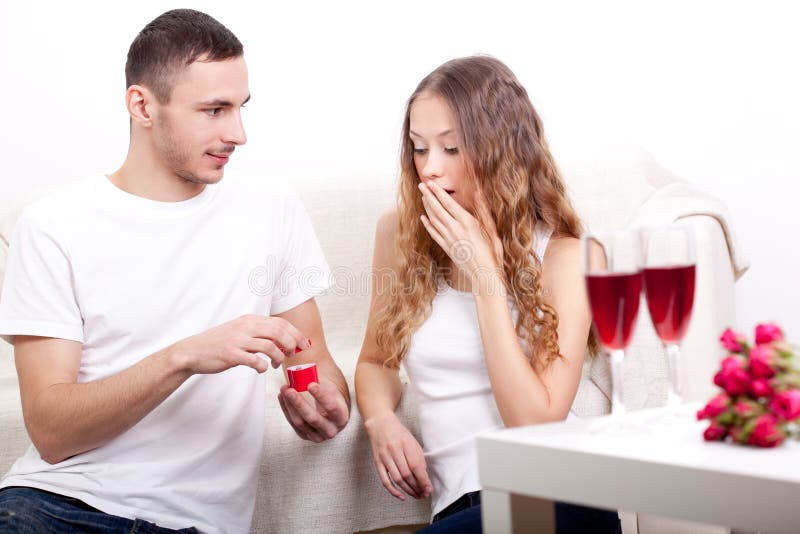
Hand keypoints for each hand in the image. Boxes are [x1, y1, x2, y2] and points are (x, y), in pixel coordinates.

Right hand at [173, 315, 307, 374]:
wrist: (192, 351)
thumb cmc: (219, 343)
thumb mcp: (240, 331)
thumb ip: (258, 333)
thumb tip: (282, 340)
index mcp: (249, 320)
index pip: (279, 323)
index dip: (295, 333)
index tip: (303, 344)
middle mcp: (245, 327)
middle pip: (278, 331)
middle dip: (291, 344)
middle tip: (293, 355)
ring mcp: (238, 340)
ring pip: (270, 346)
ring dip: (278, 357)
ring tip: (275, 364)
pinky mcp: (231, 354)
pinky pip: (255, 360)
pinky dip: (262, 366)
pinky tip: (261, 368)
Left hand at [278, 381, 348, 441]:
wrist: (331, 415)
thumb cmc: (331, 399)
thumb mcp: (332, 391)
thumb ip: (322, 386)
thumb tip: (306, 376)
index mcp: (341, 418)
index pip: (331, 407)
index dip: (321, 396)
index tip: (310, 385)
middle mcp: (331, 430)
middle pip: (313, 418)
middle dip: (299, 403)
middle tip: (290, 390)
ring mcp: (318, 436)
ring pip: (300, 422)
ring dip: (289, 405)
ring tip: (284, 389)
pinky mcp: (305, 436)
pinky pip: (292, 423)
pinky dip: (286, 409)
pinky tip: (282, 397)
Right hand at [364, 412, 431, 500]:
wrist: (380, 423)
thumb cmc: (398, 433)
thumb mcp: (412, 441)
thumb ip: (418, 457)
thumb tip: (424, 477)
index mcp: (405, 443)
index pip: (415, 465)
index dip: (423, 479)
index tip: (429, 489)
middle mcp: (394, 449)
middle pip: (406, 474)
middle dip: (417, 487)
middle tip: (423, 494)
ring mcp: (384, 456)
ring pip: (397, 479)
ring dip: (408, 490)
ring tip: (416, 495)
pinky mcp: (377, 462)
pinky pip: (385, 480)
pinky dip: (393, 491)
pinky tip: (401, 496)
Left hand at [418, 181, 501, 278]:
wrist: (484, 274)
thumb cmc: (492, 252)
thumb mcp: (491, 229)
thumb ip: (484, 211)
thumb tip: (479, 194)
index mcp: (467, 223)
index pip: (449, 204)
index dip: (438, 192)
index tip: (431, 183)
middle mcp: (455, 230)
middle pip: (438, 210)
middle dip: (428, 196)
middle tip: (421, 185)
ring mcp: (449, 239)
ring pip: (434, 220)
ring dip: (427, 207)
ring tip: (423, 197)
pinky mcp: (447, 248)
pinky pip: (434, 234)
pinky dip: (427, 224)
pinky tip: (423, 218)